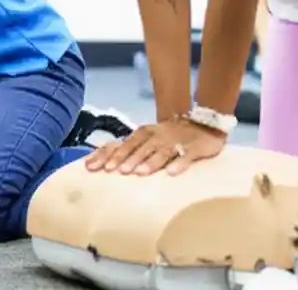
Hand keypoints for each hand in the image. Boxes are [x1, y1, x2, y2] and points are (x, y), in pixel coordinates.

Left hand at [84, 117, 226, 175]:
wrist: (204, 124)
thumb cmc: (169, 137)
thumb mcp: (149, 140)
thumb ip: (130, 151)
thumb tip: (102, 165)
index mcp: (144, 134)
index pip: (122, 143)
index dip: (108, 154)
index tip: (93, 167)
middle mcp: (157, 135)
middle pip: (140, 146)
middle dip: (127, 157)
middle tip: (116, 171)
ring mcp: (176, 141)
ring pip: (161, 150)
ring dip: (150, 161)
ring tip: (139, 173)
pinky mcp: (194, 148)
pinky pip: (186, 155)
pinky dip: (179, 163)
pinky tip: (172, 173)